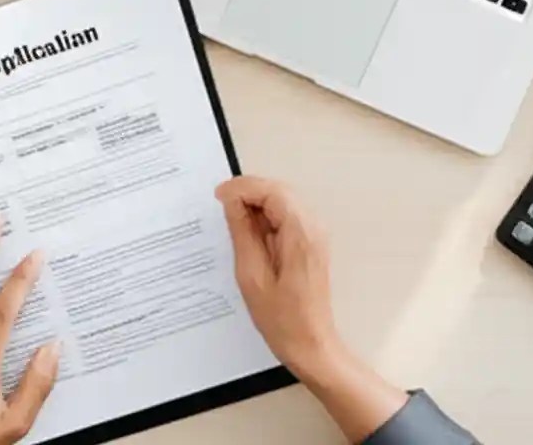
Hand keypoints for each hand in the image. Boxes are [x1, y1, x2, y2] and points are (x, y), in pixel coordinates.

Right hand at [217, 177, 407, 443]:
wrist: (311, 344)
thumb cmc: (281, 318)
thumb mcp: (251, 275)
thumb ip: (243, 233)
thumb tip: (232, 202)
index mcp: (301, 234)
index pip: (272, 191)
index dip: (242, 188)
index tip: (217, 197)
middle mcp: (313, 228)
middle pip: (280, 191)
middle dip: (249, 192)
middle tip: (220, 206)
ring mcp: (315, 235)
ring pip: (284, 201)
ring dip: (257, 203)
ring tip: (231, 219)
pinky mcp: (312, 244)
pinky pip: (288, 217)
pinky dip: (267, 216)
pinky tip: (249, 232)